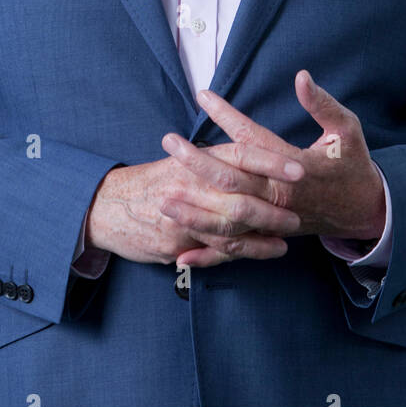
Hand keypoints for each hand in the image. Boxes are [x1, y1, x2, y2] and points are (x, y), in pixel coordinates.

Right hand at [84, 148, 303, 265]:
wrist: (106, 205)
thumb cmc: (150, 182)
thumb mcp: (179, 162)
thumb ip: (211, 162)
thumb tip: (249, 157)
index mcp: (195, 158)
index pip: (240, 154)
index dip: (270, 161)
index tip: (298, 169)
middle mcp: (191, 183)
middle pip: (241, 193)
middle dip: (272, 205)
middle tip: (297, 213)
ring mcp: (183, 214)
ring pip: (231, 225)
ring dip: (262, 233)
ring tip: (286, 238)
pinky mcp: (176, 241)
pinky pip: (216, 249)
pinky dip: (243, 252)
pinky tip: (264, 252)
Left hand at [162, 70, 385, 268]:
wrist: (365, 210)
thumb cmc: (352, 165)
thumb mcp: (347, 130)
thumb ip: (322, 104)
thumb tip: (302, 77)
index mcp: (295, 166)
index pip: (254, 139)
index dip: (227, 116)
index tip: (202, 96)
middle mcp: (280, 196)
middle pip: (232, 180)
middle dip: (197, 162)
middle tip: (169, 142)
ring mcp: (273, 221)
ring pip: (228, 220)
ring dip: (194, 210)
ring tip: (163, 197)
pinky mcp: (270, 237)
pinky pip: (237, 249)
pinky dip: (209, 254)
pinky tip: (181, 255)